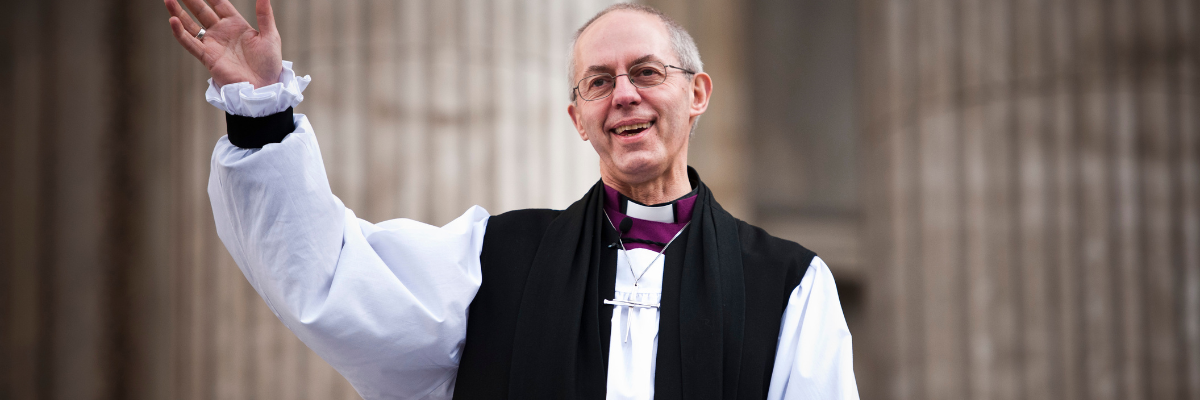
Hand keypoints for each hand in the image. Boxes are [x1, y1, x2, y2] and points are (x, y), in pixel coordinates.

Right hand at [165, 0, 282, 87]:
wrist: (264, 87)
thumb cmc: (269, 64)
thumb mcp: (270, 36)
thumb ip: (265, 16)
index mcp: (236, 24)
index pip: (219, 4)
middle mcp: (222, 32)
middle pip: (201, 11)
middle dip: (190, 0)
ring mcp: (213, 44)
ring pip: (191, 25)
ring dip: (179, 12)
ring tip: (168, 0)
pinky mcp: (208, 57)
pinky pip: (191, 43)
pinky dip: (180, 33)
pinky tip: (173, 21)